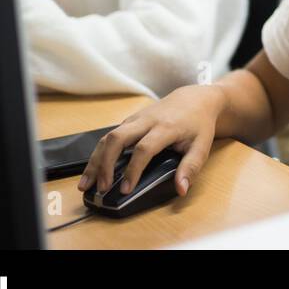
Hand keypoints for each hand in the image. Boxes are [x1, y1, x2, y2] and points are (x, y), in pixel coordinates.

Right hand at [78, 84, 224, 198]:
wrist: (196, 99)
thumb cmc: (199, 124)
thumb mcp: (202, 146)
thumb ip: (191, 167)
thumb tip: (181, 189)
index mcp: (166, 127)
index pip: (144, 148)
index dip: (133, 169)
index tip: (126, 189)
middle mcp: (147, 120)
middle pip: (117, 138)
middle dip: (105, 163)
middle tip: (101, 187)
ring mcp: (136, 119)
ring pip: (108, 136)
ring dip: (95, 160)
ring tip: (86, 184)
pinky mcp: (130, 121)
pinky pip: (109, 136)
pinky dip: (99, 153)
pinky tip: (93, 170)